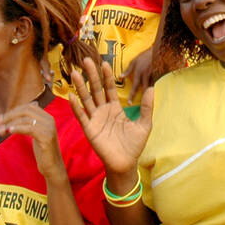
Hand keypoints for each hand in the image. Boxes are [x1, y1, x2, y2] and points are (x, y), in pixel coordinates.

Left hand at [0, 101, 64, 180]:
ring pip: (26, 119)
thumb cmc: (42, 151)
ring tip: (0, 130)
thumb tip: (13, 113)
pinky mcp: (47, 137)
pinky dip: (18, 128)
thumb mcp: (35, 133)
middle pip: (26, 110)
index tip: (0, 119)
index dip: (13, 111)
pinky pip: (30, 128)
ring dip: (10, 123)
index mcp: (47, 117)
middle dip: (10, 115)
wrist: (52, 166)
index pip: (28, 107)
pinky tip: (9, 131)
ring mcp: (49, 128)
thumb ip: (28, 123)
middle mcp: (50, 120)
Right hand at [69, 56, 152, 176]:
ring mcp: (95, 120)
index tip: (104, 63)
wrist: (126, 164)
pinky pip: (82, 116)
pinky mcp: (90, 130)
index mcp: (115, 108)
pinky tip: (71, 95)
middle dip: (92, 75)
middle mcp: (103, 111)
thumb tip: (152, 88)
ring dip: (80, 87)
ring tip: (75, 73)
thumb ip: (147, 107)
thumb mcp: (145, 124)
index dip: (107, 76)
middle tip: (86, 60)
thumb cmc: (134, 145)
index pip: (109, 88)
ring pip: (86, 100)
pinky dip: (76, 106)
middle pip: (96, 89)